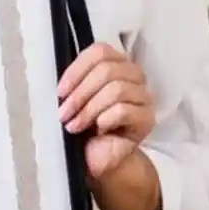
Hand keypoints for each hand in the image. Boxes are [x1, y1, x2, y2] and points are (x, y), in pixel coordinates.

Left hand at [57, 43, 154, 180]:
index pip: (100, 52)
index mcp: (114, 63)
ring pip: (117, 89)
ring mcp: (143, 96)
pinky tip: (99, 130)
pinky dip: (105, 120)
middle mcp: (133, 75)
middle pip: (107, 70)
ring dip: (89, 109)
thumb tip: (62, 82)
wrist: (97, 157)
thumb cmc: (85, 126)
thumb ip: (73, 83)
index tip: (61, 92)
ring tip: (75, 126)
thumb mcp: (74, 99)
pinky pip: (124, 110)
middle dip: (80, 93)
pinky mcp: (147, 118)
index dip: (77, 70)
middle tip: (65, 113)